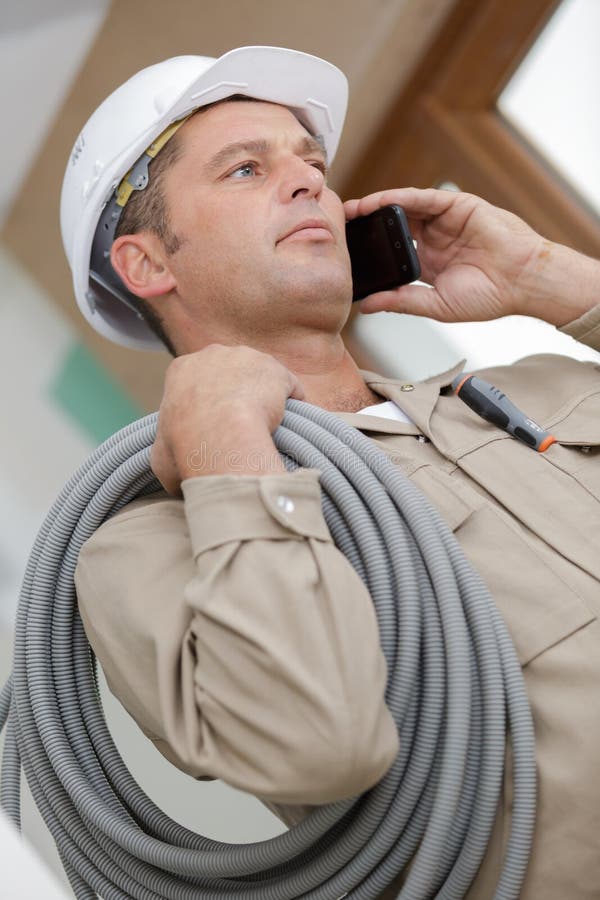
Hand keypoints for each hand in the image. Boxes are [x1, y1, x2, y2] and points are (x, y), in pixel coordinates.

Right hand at [151, 345, 304, 493]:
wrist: (221, 434)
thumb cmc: (185, 447)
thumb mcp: (161, 458)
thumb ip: (169, 456)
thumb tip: (178, 476)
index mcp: (181, 369)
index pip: (196, 382)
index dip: (205, 405)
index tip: (213, 425)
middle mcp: (212, 354)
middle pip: (228, 373)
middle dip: (234, 395)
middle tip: (239, 427)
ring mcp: (246, 357)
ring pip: (258, 376)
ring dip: (263, 396)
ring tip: (266, 426)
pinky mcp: (274, 369)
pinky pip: (288, 385)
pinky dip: (290, 401)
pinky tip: (290, 422)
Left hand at [344, 188, 597, 326]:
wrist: (523, 282)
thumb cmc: (488, 297)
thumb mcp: (435, 304)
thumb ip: (401, 302)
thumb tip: (366, 306)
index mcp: (427, 263)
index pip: (390, 252)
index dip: (368, 250)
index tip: (343, 252)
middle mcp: (433, 239)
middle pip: (391, 226)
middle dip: (366, 225)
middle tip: (338, 224)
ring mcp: (444, 221)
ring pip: (403, 209)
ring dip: (377, 207)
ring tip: (352, 209)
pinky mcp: (457, 205)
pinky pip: (423, 198)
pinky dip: (401, 198)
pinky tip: (381, 201)